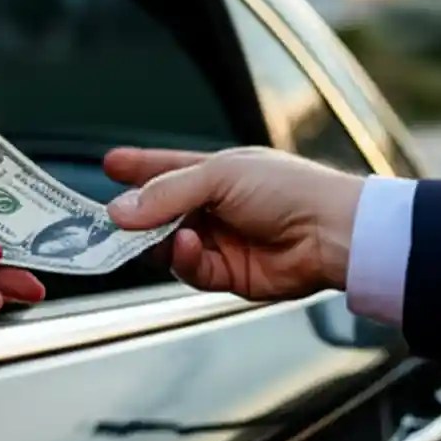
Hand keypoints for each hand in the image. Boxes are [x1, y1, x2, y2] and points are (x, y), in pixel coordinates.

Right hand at [104, 147, 363, 300]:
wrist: (331, 232)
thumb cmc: (287, 189)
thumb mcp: (220, 175)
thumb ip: (167, 193)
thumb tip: (119, 211)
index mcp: (217, 173)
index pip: (167, 169)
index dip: (138, 167)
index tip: (109, 164)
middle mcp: (216, 208)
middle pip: (160, 215)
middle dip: (137, 218)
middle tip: (111, 221)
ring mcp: (221, 242)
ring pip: (169, 248)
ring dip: (162, 242)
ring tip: (170, 234)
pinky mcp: (229, 276)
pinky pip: (192, 271)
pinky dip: (186, 260)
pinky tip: (192, 246)